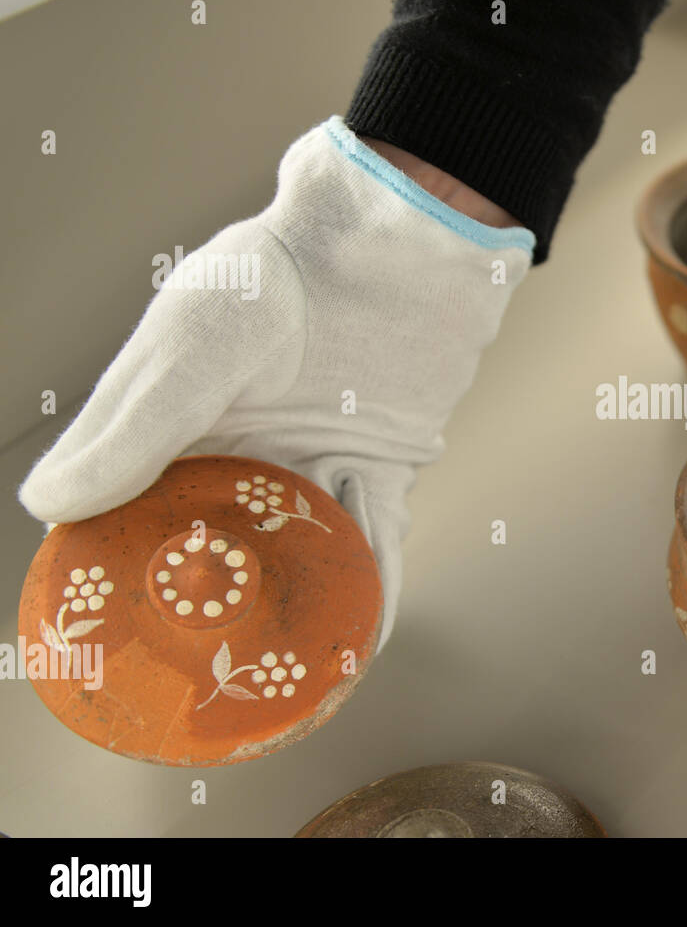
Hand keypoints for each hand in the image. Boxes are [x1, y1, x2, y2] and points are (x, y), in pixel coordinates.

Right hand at [19, 117, 534, 649]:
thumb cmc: (274, 279)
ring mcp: (311, 469)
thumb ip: (133, 429)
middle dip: (213, 616)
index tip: (111, 638)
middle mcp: (241, 460)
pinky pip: (373, 544)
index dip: (118, 576)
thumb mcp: (190, 351)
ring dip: (294, 618)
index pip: (132, 518)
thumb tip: (50, 504)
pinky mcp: (377, 469)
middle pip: (219, 554)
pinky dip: (367, 592)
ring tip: (282, 686)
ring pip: (298, 561)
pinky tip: (357, 644)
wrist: (386, 250)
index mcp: (176, 432)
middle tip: (203, 684)